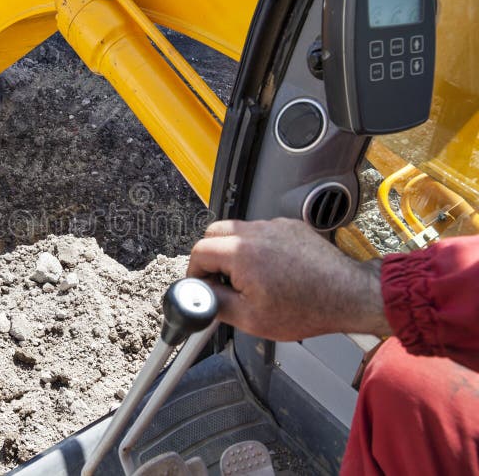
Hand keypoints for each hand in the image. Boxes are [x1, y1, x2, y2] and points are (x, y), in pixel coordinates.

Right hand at [187, 218, 389, 340]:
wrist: (348, 296)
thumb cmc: (307, 308)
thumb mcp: (250, 318)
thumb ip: (216, 303)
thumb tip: (200, 295)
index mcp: (241, 253)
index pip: (199, 252)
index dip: (196, 272)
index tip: (203, 286)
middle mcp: (256, 232)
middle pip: (214, 233)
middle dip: (210, 256)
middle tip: (219, 280)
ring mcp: (275, 226)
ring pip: (238, 230)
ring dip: (233, 252)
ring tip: (248, 279)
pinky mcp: (290, 227)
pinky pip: (262, 231)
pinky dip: (257, 247)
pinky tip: (270, 271)